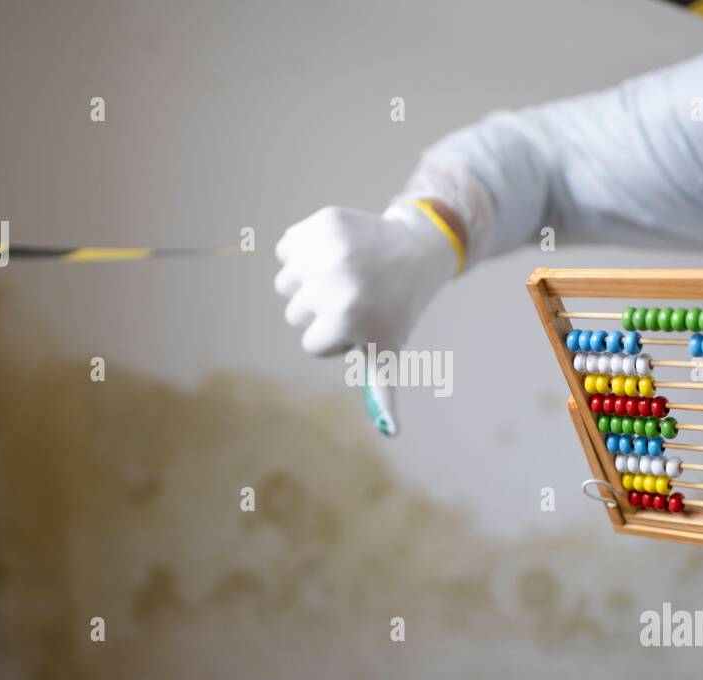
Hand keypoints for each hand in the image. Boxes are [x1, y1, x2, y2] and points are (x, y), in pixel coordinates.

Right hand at [274, 203, 459, 435]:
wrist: (416, 252)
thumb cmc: (397, 310)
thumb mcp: (390, 352)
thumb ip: (383, 393)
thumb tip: (392, 433)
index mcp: (347, 318)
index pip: (310, 343)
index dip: (336, 338)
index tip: (362, 323)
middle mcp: (335, 282)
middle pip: (295, 313)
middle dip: (321, 310)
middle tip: (358, 297)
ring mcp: (327, 248)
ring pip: (286, 281)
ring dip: (309, 281)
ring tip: (346, 275)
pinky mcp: (323, 222)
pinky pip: (287, 247)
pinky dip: (303, 250)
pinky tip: (334, 253)